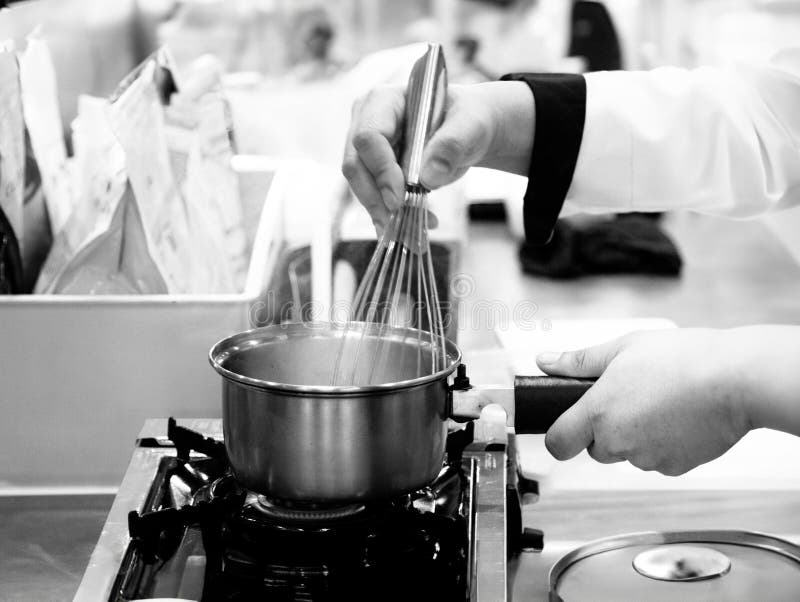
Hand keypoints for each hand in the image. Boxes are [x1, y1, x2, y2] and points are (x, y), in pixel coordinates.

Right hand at [342, 81, 534, 231]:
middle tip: (398, 224)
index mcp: (386, 100)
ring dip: (383, 214)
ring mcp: (367, 149)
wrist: (468, 132)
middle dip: (375, 198)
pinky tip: (408, 233)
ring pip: (361, 186)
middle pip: (355, 164)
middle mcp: (367, 121)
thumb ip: (452, 144)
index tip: (399, 199)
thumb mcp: (471, 125)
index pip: (369, 135)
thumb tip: (428, 178)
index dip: (380, 169)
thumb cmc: (468, 119)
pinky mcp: (374, 172)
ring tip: (410, 234)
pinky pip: (374, 199)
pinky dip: (390, 219)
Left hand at [536, 328, 758, 475]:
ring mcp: (647, 458)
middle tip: (627, 398)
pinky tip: (679, 417)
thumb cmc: (682, 358)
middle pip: (595, 448)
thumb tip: (546, 362)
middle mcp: (618, 441)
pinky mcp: (675, 467)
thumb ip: (579, 361)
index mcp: (598, 412)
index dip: (560, 435)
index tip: (567, 424)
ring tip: (660, 402)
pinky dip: (663, 444)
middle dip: (604, 429)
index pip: (558, 443)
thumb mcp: (622, 347)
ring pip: (628, 454)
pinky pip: (658, 459)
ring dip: (635, 436)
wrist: (736, 380)